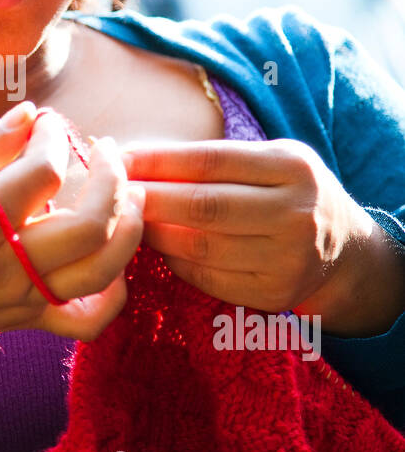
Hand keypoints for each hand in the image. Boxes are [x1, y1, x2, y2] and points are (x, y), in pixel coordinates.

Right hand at [0, 106, 145, 410]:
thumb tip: (29, 115)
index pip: (45, 172)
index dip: (56, 139)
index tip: (47, 124)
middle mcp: (8, 265)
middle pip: (91, 224)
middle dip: (112, 177)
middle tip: (106, 149)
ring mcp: (22, 298)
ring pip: (102, 271)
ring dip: (129, 228)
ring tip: (130, 194)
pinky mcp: (26, 320)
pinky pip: (87, 320)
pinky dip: (113, 295)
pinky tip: (112, 262)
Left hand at [122, 137, 404, 334]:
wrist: (342, 253)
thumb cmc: (288, 194)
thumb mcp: (269, 162)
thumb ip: (213, 159)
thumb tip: (132, 157)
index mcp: (292, 166)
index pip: (210, 161)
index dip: (158, 160)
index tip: (118, 157)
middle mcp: (296, 213)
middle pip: (202, 206)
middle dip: (147, 198)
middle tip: (110, 193)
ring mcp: (287, 258)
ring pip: (199, 246)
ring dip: (153, 233)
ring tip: (126, 220)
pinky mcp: (273, 294)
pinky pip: (206, 277)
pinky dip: (174, 261)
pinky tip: (159, 247)